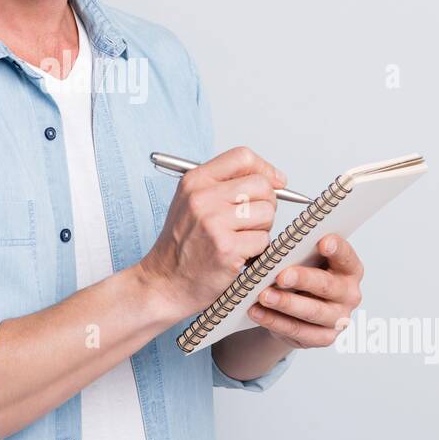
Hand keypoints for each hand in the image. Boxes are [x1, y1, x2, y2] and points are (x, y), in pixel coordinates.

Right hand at [137, 146, 286, 317]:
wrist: (164, 282)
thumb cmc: (182, 245)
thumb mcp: (192, 203)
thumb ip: (226, 185)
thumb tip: (274, 178)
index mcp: (194, 181)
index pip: (243, 157)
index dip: (265, 169)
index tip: (273, 183)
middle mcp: (202, 198)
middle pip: (261, 185)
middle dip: (267, 204)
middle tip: (253, 222)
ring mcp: (214, 223)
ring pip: (267, 213)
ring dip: (262, 230)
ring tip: (240, 240)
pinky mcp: (226, 249)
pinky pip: (263, 241)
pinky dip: (257, 252)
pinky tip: (238, 256)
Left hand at [246, 233, 363, 348]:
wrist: (297, 310)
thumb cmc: (302, 276)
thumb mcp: (304, 261)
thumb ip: (298, 253)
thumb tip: (277, 251)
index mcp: (349, 269)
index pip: (346, 256)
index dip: (336, 248)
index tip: (323, 242)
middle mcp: (349, 294)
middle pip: (326, 285)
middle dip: (303, 279)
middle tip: (281, 276)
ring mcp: (339, 318)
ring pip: (312, 312)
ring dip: (286, 303)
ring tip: (263, 296)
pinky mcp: (324, 338)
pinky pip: (297, 330)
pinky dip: (274, 321)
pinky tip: (257, 312)